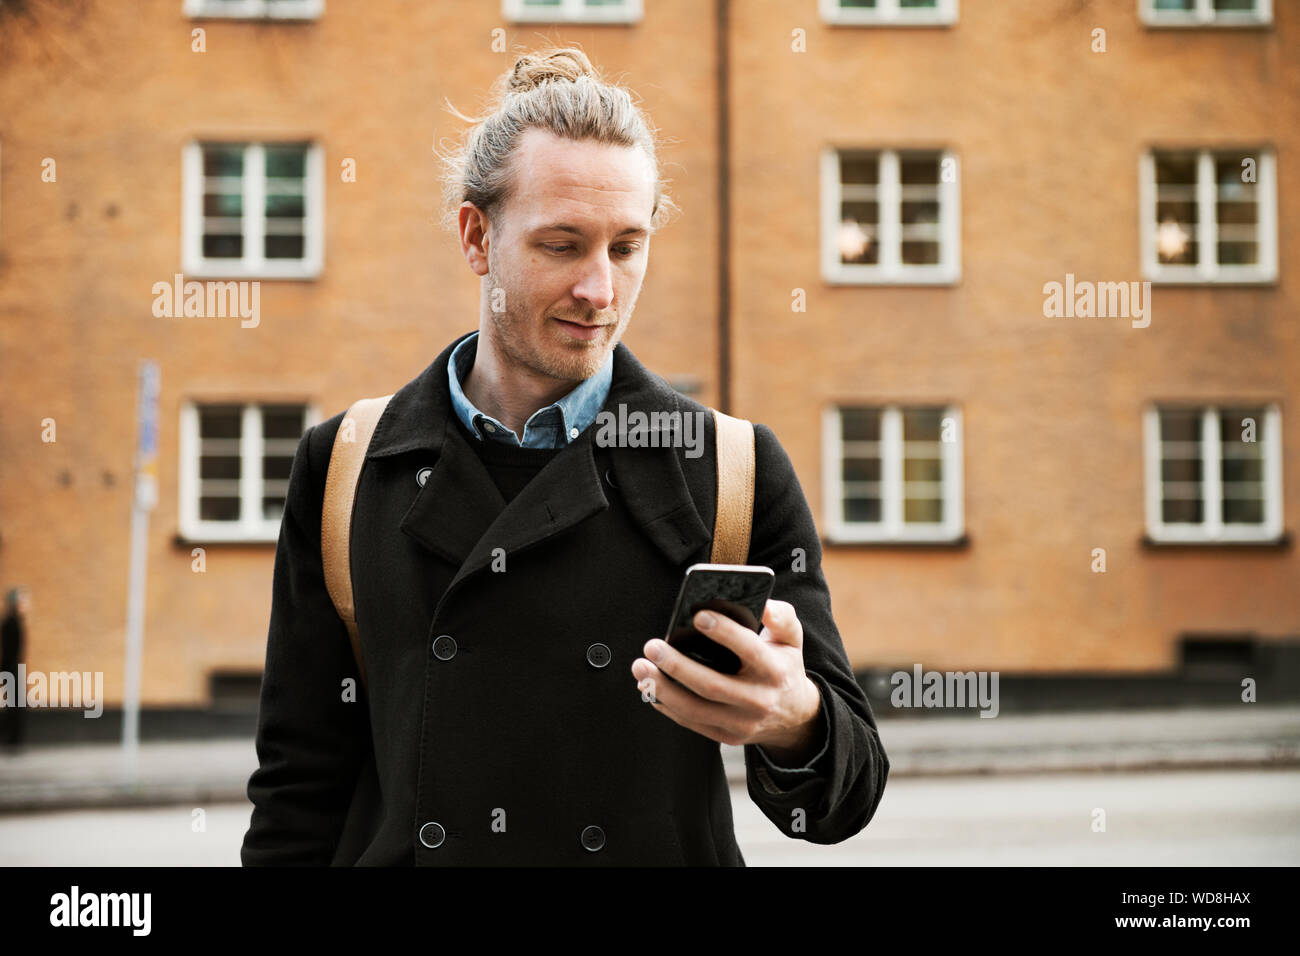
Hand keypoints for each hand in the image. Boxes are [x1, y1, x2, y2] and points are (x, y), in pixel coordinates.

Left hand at [630, 599, 822, 763]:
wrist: (794, 717)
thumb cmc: (784, 666)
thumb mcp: (791, 640)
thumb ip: (782, 617)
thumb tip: (763, 605)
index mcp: (775, 671)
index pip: (749, 650)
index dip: (724, 633)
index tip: (698, 615)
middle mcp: (759, 700)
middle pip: (712, 685)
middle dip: (678, 666)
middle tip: (652, 646)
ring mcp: (742, 723)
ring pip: (695, 709)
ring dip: (663, 689)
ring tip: (640, 667)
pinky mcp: (727, 736)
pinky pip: (691, 722)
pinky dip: (666, 705)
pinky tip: (648, 686)